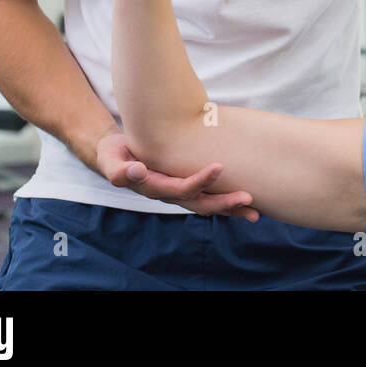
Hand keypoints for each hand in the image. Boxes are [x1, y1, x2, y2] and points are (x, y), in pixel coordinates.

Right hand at [96, 129, 259, 220]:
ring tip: (255, 210)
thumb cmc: (115, 155)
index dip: (200, 180)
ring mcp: (179, 193)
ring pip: (208, 204)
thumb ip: (119, 170)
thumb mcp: (111, 160)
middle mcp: (170, 194)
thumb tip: (138, 171)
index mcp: (154, 188)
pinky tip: (247, 204)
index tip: (219, 166)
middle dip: (224, 203)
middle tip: (248, 198)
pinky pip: (209, 197)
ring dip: (231, 208)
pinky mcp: (186, 187)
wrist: (118, 157)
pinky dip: (228, 203)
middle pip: (200, 203)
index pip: (181, 188)